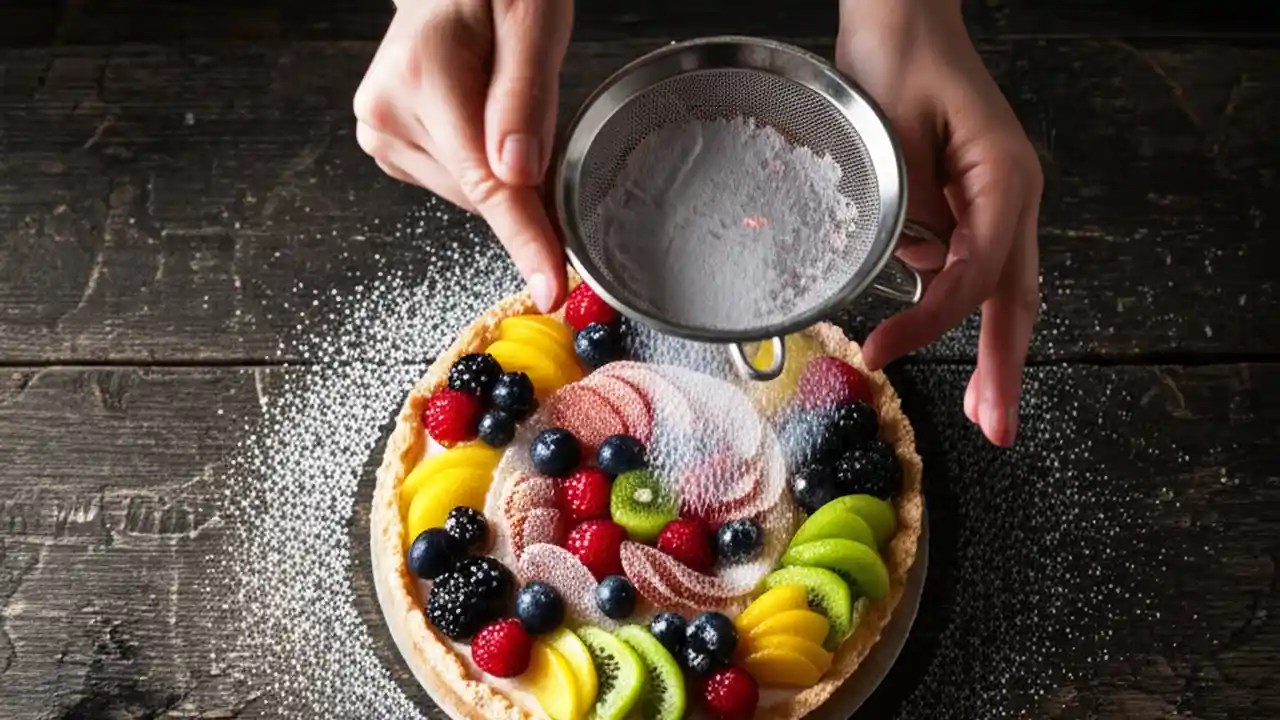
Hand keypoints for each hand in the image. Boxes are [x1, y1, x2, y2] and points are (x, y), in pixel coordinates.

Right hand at [353, 0, 573, 311]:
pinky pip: (456, 182)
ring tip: (507, 104)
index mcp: (422, 78)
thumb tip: (517, 176)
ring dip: (505, 175)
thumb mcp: (532, 19)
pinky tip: (486, 125)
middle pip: (481, 193)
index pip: (485, 184)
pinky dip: (485, 170)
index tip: (551, 289)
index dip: (524, 240)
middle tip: (547, 123)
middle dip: (527, 185)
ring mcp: (381, 132)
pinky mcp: (388, 145)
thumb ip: (525, 96)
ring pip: (470, 194)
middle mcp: (387, 112)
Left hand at [837, 0, 1042, 445]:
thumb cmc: (900, 58)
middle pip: (1012, 295)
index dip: (930, 322)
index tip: (881, 353)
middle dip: (1005, 367)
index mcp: (1005, 180)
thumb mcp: (895, 134)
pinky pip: (964, 268)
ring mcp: (990, 203)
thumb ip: (907, 208)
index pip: (975, 272)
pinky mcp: (962, 205)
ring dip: (989, 349)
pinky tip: (932, 338)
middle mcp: (1008, 198)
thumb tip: (911, 266)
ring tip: (980, 407)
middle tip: (995, 427)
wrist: (902, 19)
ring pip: (996, 289)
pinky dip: (953, 309)